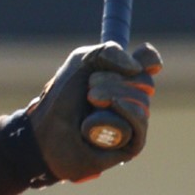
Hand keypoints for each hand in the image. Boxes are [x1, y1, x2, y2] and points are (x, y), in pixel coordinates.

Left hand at [25, 42, 161, 181]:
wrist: (45, 132)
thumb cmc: (61, 98)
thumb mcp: (81, 62)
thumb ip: (109, 51)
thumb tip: (138, 67)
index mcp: (122, 78)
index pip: (149, 62)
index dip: (146, 59)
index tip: (136, 59)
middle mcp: (131, 98)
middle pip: (145, 81)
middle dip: (114, 81)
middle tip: (89, 90)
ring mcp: (132, 121)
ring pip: (142, 101)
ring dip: (113, 97)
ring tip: (90, 103)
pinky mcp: (132, 143)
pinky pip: (140, 122)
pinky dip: (126, 112)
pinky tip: (113, 108)